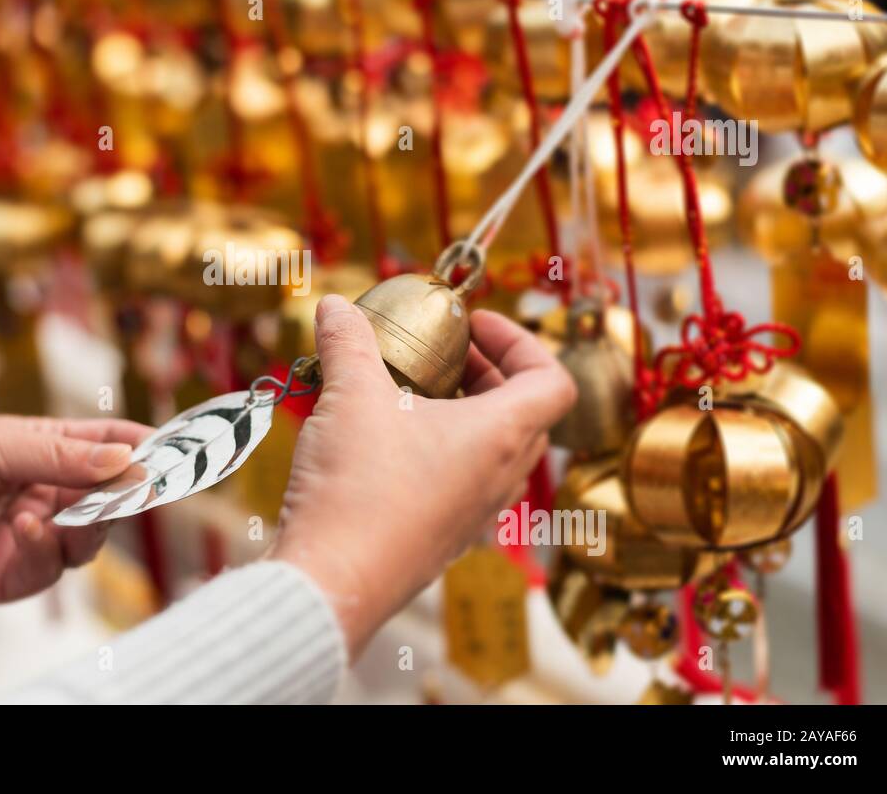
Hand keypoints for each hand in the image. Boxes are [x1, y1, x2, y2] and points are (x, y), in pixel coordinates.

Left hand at [0, 413, 151, 631]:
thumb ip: (62, 455)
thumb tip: (132, 457)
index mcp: (37, 448)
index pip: (109, 445)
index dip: (150, 446)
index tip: (191, 446)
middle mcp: (37, 492)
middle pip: (108, 495)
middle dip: (128, 489)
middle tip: (146, 480)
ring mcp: (21, 538)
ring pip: (86, 538)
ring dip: (84, 521)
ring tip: (59, 505)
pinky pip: (45, 570)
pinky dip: (44, 549)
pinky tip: (23, 526)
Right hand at [270, 295, 575, 658]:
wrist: (332, 582)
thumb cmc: (357, 489)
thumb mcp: (349, 395)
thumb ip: (348, 341)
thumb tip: (334, 304)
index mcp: (501, 436)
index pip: (553, 380)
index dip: (522, 342)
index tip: (474, 327)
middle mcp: (500, 478)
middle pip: (526, 414)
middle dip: (488, 374)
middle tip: (442, 353)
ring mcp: (474, 515)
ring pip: (494, 453)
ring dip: (463, 415)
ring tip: (409, 394)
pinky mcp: (442, 539)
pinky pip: (462, 485)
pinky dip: (439, 452)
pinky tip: (383, 442)